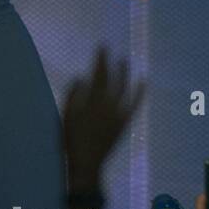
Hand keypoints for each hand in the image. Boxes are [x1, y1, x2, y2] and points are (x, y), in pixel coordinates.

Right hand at [61, 45, 144, 189]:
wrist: (87, 162)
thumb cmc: (72, 139)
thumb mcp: (66, 116)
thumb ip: (73, 96)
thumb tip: (80, 78)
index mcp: (93, 102)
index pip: (98, 75)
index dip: (101, 60)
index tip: (102, 46)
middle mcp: (108, 105)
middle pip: (112, 79)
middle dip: (111, 63)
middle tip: (111, 50)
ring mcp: (119, 114)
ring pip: (124, 89)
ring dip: (125, 74)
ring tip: (125, 61)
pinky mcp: (124, 122)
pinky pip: (134, 104)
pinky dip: (139, 93)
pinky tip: (143, 83)